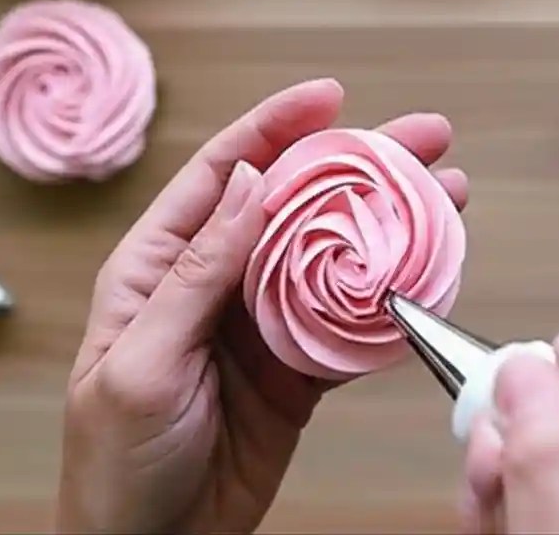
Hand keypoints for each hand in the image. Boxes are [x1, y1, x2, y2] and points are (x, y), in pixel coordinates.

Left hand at [57, 78, 468, 532]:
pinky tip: (429, 276)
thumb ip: (197, 274)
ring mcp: (259, 328)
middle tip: (422, 137)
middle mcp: (214, 285)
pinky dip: (391, 303)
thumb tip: (248, 186)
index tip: (328, 97)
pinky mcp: (294, 374)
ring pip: (333, 259)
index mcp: (158, 268)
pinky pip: (350, 327)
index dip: (276, 128)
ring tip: (447, 195)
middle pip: (295, 206)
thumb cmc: (112, 463)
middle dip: (359, 165)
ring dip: (389, 227)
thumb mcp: (140, 362)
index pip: (223, 176)